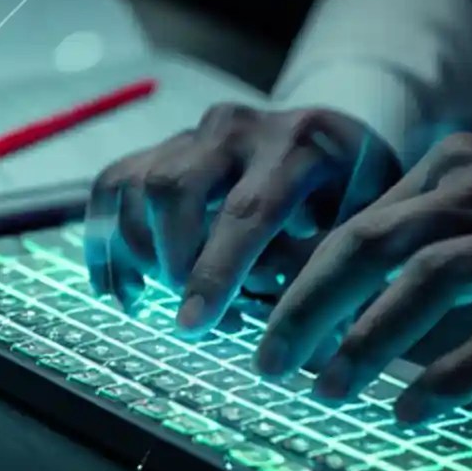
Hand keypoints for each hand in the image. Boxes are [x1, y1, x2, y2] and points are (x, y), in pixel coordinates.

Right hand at [85, 103, 401, 334]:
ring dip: (139, 255)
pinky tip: (121, 288)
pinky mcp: (164, 145)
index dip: (215, 272)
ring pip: (135, 186)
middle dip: (170, 263)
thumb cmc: (354, 194)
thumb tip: (301, 343)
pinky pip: (112, 186)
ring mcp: (195, 133)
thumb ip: (330, 275)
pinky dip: (106, 241)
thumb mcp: (365, 226)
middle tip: (189, 318)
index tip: (192, 325)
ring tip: (159, 302)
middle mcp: (240, 127)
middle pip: (173, 188)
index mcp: (301, 143)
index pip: (247, 210)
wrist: (333, 138)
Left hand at [257, 132, 471, 422]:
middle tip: (271, 358)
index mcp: (456, 167)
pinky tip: (409, 410)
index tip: (266, 321)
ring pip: (428, 284)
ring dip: (368, 342)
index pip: (358, 222)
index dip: (304, 277)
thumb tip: (322, 289)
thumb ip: (413, 237)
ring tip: (329, 388)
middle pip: (375, 245)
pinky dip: (445, 379)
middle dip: (311, 306)